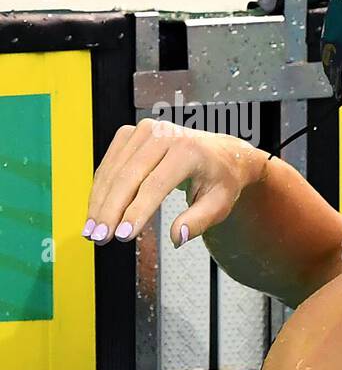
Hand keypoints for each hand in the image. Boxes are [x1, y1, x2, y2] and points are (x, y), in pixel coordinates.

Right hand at [83, 118, 269, 247]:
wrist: (222, 154)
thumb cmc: (221, 180)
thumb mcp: (220, 204)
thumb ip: (199, 222)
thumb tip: (177, 238)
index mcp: (189, 150)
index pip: (155, 184)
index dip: (136, 211)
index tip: (123, 236)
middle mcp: (164, 135)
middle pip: (128, 177)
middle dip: (111, 210)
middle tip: (100, 238)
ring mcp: (144, 131)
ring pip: (113, 171)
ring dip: (99, 202)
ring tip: (92, 231)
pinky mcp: (130, 133)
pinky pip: (109, 164)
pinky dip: (100, 189)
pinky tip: (96, 211)